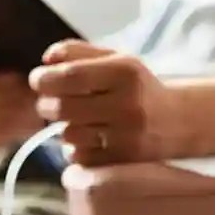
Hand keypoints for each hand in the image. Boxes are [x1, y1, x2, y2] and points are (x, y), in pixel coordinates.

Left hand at [29, 40, 195, 165]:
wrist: (177, 121)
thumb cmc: (136, 86)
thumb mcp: (115, 60)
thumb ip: (78, 52)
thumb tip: (46, 59)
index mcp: (126, 72)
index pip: (70, 75)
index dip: (45, 78)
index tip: (38, 79)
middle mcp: (128, 105)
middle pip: (62, 108)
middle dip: (46, 104)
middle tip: (50, 101)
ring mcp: (126, 137)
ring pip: (67, 134)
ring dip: (63, 126)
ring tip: (76, 119)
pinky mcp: (122, 162)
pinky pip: (78, 156)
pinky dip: (75, 147)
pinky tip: (88, 138)